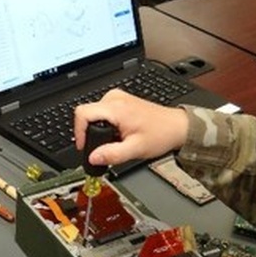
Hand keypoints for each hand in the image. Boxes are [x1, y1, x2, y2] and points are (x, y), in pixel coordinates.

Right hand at [74, 89, 188, 168]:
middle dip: (90, 133)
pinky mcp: (120, 100)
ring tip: (116, 140)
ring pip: (94, 113)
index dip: (79, 132)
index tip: (85, 146)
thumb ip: (112, 155)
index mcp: (116, 108)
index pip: (82, 113)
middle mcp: (115, 98)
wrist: (176, 126)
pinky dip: (105, 125)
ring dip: (99, 130)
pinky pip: (102, 112)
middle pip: (86, 114)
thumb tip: (93, 158)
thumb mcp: (135, 149)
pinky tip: (119, 133)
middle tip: (104, 147)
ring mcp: (118, 97)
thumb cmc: (161, 134)